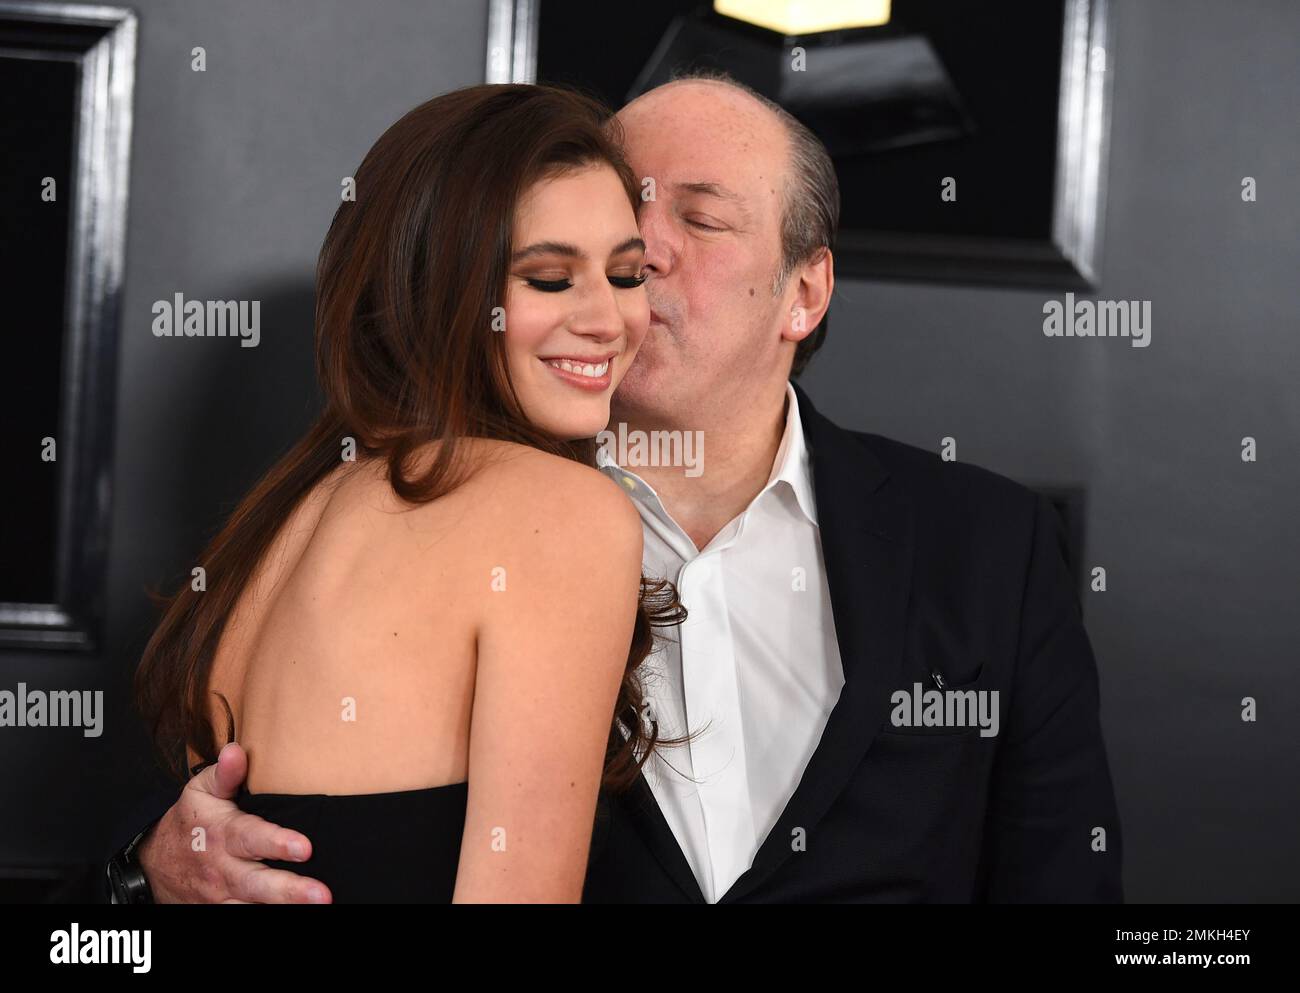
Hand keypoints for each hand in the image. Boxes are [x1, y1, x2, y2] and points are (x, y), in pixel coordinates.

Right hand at [137, 741, 331, 902]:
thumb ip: (223, 774)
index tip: (305, 847)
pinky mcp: (220, 913)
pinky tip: (299, 919)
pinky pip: (244, 920)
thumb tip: (236, 751)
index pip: (252, 839)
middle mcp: (224, 870)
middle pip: (257, 884)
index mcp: (223, 835)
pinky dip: (267, 919)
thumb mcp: (200, 792)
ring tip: (318, 910)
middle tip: (322, 895)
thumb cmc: (190, 822)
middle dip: (289, 891)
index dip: (277, 843)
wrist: (153, 864)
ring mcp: (222, 898)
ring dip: (283, 910)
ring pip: (252, 909)